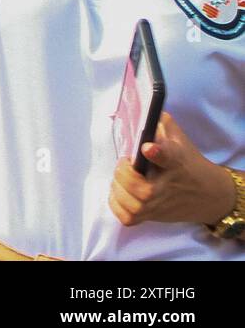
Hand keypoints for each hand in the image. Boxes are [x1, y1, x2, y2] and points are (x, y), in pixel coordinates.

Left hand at [109, 112, 238, 226]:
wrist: (209, 195)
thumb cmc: (188, 162)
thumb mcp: (179, 139)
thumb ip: (160, 124)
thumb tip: (141, 109)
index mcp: (174, 161)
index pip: (166, 157)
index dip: (155, 152)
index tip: (147, 147)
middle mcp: (165, 187)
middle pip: (138, 187)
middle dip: (123, 173)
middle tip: (125, 163)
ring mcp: (158, 205)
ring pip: (131, 204)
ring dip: (118, 188)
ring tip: (122, 177)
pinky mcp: (152, 217)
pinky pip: (127, 217)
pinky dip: (117, 205)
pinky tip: (119, 192)